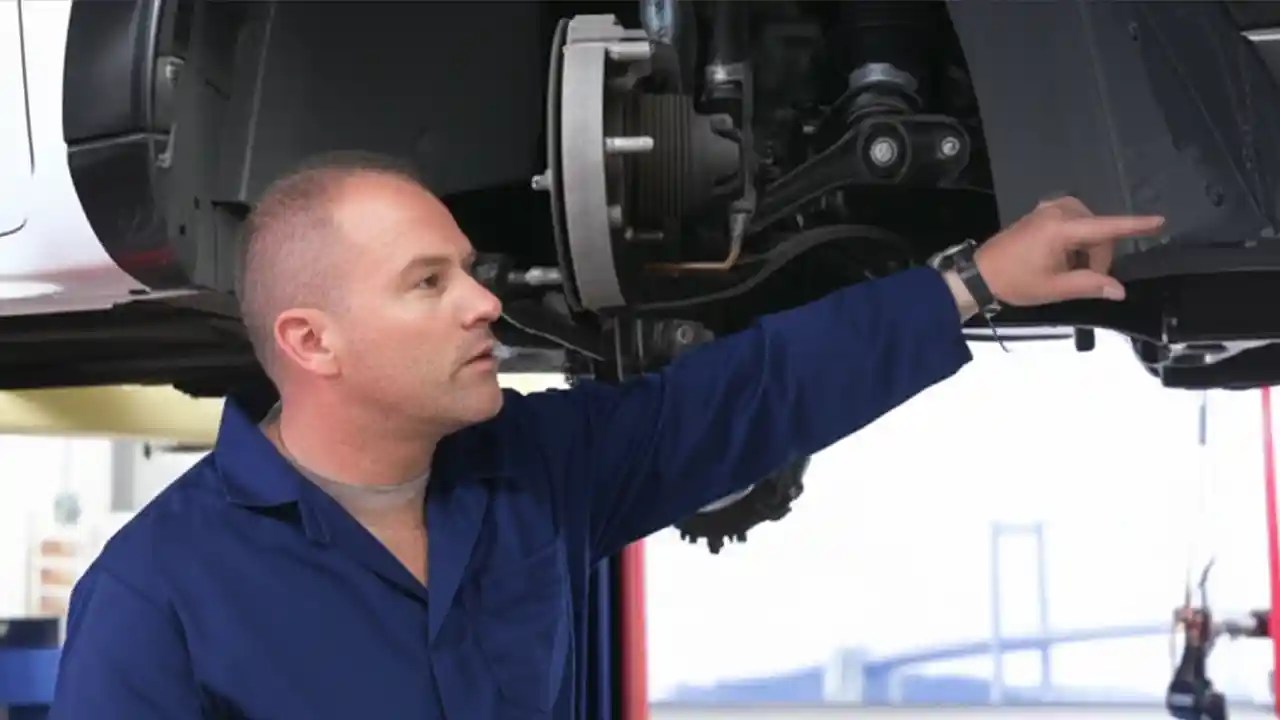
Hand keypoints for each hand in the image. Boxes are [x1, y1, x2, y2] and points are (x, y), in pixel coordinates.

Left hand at [974, 195, 1164, 305]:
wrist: (979, 274)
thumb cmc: (1015, 281)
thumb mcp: (1054, 288)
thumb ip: (1089, 285)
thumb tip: (1119, 290)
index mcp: (1061, 228)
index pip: (1106, 227)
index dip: (1135, 225)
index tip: (1160, 221)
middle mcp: (1057, 211)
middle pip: (1098, 231)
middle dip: (1098, 255)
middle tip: (1081, 278)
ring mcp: (1048, 209)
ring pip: (1087, 227)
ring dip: (1086, 249)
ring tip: (1066, 269)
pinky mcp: (1042, 213)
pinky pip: (1073, 223)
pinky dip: (1075, 241)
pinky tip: (1061, 258)